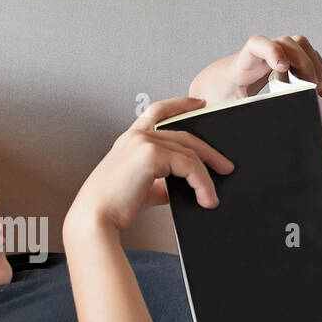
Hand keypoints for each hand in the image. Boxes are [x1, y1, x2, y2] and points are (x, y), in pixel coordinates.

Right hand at [65, 96, 235, 233]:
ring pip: (189, 152)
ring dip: (207, 175)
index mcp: (129, 140)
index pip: (158, 111)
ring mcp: (143, 142)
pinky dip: (201, 183)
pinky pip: (188, 165)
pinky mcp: (151, 154)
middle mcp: (135, 136)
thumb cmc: (112, 207)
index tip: (199, 103)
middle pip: (183, 135)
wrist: (96, 218)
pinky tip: (205, 197)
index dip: (180, 104)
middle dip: (209, 151)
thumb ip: (162, 182)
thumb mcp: (142, 189)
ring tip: (213, 195)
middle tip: (225, 166)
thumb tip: (184, 186)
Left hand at [190, 33, 321, 102]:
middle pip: (287, 43)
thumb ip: (239, 112)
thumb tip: (261, 127)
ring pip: (301, 46)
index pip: (256, 44)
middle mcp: (261, 53)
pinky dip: (318, 70)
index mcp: (243, 62)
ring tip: (319, 90)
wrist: (220, 83)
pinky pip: (308, 56)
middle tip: (310, 87)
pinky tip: (321, 89)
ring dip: (316, 66)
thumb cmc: (222, 93)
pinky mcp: (285, 58)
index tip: (283, 68)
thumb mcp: (226, 106)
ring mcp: (275, 52)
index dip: (272, 51)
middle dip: (304, 63)